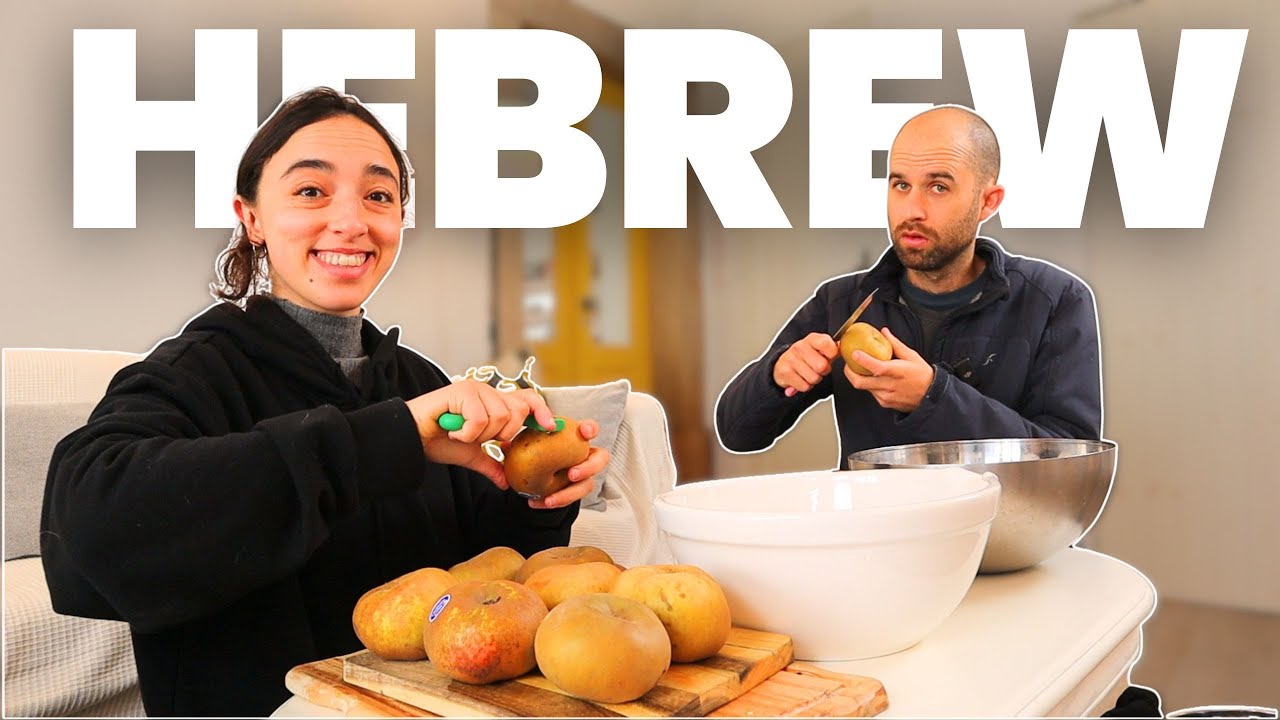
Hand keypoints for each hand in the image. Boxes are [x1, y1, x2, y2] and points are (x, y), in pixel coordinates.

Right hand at [406, 381, 556, 487]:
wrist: (413, 438)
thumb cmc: (439, 441)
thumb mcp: (472, 456)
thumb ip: (492, 464)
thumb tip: (507, 482)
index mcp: (493, 403)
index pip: (527, 399)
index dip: (541, 411)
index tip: (551, 427)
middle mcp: (487, 392)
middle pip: (517, 412)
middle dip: (502, 434)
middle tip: (479, 438)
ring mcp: (475, 390)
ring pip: (500, 417)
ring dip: (480, 435)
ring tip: (461, 432)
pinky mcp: (462, 391)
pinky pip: (480, 419)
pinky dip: (467, 432)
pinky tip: (454, 430)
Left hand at [525, 419, 610, 510]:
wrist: (533, 470)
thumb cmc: (536, 449)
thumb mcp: (527, 442)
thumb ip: (520, 443)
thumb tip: (506, 446)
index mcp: (577, 439)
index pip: (590, 430)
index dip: (591, 429)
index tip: (584, 432)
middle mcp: (585, 457)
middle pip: (600, 460)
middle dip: (589, 467)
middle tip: (571, 474)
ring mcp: (582, 475)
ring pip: (586, 485)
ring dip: (569, 493)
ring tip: (551, 499)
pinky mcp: (573, 491)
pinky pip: (567, 499)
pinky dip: (553, 502)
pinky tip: (536, 502)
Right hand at [774, 332, 839, 396]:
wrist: (784, 362)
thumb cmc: (807, 356)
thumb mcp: (820, 348)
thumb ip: (833, 348)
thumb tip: (844, 349)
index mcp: (812, 339)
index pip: (826, 344)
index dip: (831, 354)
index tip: (829, 356)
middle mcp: (800, 347)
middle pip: (822, 366)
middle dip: (823, 371)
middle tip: (818, 368)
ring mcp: (790, 359)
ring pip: (814, 378)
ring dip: (814, 380)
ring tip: (809, 373)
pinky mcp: (784, 372)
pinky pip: (805, 386)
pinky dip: (805, 386)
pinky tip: (801, 378)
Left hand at [844, 327, 934, 412]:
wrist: (931, 396)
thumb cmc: (922, 375)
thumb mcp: (912, 356)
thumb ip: (895, 344)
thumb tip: (884, 332)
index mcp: (898, 372)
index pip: (878, 368)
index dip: (864, 361)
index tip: (854, 353)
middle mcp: (891, 386)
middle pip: (861, 382)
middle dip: (849, 372)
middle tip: (848, 363)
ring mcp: (886, 397)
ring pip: (864, 388)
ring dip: (859, 378)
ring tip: (861, 369)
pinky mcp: (884, 403)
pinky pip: (870, 393)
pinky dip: (868, 385)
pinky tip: (873, 379)